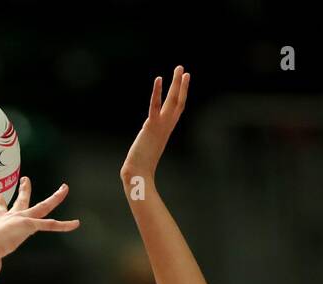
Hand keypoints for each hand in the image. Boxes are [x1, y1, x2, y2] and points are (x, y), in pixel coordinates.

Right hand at [0, 177, 79, 260]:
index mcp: (0, 222)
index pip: (0, 209)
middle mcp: (11, 217)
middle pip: (21, 200)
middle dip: (24, 189)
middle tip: (25, 180)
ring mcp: (21, 219)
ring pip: (43, 206)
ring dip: (55, 198)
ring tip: (64, 189)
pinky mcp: (29, 224)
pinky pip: (50, 224)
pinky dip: (64, 225)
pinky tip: (75, 224)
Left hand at [121, 65, 188, 184]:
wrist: (138, 176)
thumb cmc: (139, 169)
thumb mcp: (145, 152)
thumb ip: (145, 147)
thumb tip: (139, 157)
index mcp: (165, 131)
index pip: (177, 109)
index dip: (181, 95)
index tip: (184, 82)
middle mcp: (166, 126)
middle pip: (178, 101)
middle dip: (181, 85)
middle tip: (183, 69)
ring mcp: (160, 126)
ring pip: (172, 101)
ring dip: (176, 83)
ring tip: (179, 68)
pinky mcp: (150, 126)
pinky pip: (155, 105)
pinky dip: (157, 92)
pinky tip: (159, 79)